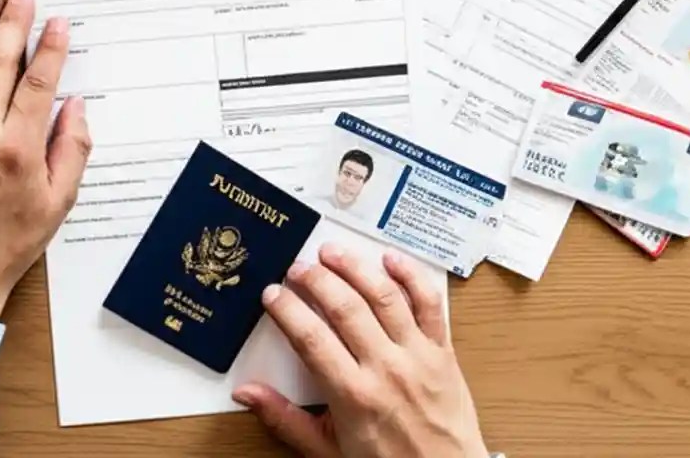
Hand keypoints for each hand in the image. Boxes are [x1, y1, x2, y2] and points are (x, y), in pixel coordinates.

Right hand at [233, 245, 487, 457]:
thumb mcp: (327, 450)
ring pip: (384, 296)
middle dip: (315, 280)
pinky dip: (411, 276)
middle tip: (297, 268)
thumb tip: (247, 393)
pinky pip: (429, 303)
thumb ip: (284, 418)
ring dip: (355, 268)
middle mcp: (386, 369)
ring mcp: (417, 355)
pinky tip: (390, 260)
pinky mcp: (442, 350)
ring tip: (332, 252)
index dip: (287, 309)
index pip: (311, 338)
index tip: (273, 294)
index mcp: (353, 396)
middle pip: (344, 307)